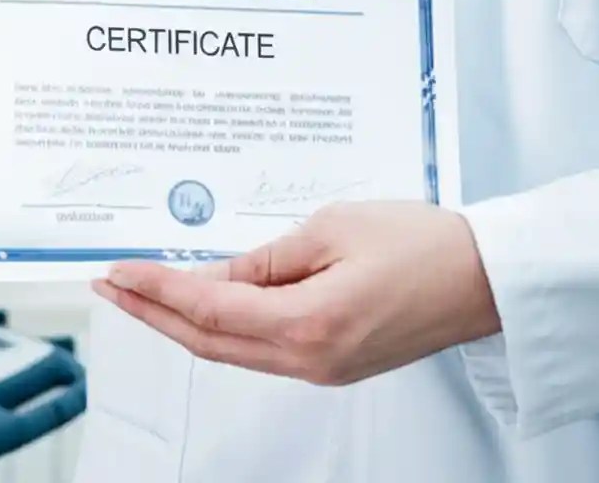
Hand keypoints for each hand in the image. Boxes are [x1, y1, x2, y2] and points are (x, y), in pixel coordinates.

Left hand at [92, 202, 501, 385]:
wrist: (489, 279)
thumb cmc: (425, 244)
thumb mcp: (331, 229)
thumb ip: (262, 259)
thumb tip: (210, 277)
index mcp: (309, 322)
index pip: (207, 309)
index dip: (154, 289)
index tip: (116, 271)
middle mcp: (310, 358)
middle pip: (206, 342)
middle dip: (151, 312)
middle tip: (109, 287)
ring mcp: (321, 368)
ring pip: (228, 352)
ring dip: (179, 323)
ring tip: (140, 293)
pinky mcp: (331, 364)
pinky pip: (257, 350)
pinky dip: (219, 329)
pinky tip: (199, 306)